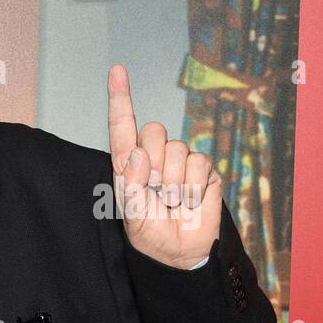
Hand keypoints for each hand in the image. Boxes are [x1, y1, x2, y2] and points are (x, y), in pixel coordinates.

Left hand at [107, 64, 221, 269]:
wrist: (177, 252)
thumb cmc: (148, 231)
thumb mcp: (130, 211)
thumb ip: (130, 183)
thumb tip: (138, 153)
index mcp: (128, 163)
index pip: (123, 126)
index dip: (120, 98)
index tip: (116, 70)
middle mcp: (153, 156)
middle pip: (153, 130)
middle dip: (151, 162)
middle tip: (154, 191)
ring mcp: (180, 161)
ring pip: (177, 148)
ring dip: (172, 182)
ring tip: (170, 202)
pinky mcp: (205, 170)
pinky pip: (199, 164)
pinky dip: (192, 187)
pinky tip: (188, 202)